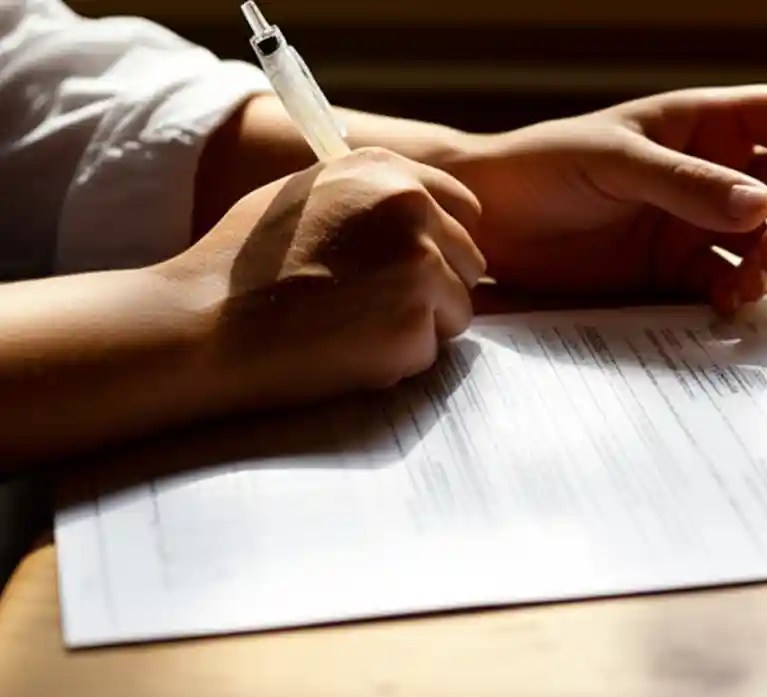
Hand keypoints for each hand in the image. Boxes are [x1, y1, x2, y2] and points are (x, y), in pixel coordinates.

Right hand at [167, 147, 484, 407]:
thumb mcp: (305, 198)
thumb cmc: (243, 268)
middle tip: (372, 309)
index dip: (443, 245)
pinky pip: (430, 352)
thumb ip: (368, 198)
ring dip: (418, 328)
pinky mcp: (417, 319)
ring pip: (457, 310)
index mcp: (386, 171)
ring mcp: (420, 262)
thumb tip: (420, 211)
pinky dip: (396, 362)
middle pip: (469, 262)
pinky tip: (344, 352)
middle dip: (436, 290)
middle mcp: (412, 206)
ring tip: (350, 328)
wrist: (204, 322)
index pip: (464, 208)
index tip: (414, 267)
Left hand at [448, 84, 766, 312]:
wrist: (490, 223)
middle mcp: (712, 172)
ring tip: (742, 287)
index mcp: (704, 125)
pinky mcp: (677, 271)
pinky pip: (731, 282)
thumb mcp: (615, 163)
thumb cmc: (541, 167)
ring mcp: (698, 224)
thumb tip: (763, 206)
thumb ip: (686, 185)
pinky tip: (721, 304)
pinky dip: (739, 295)